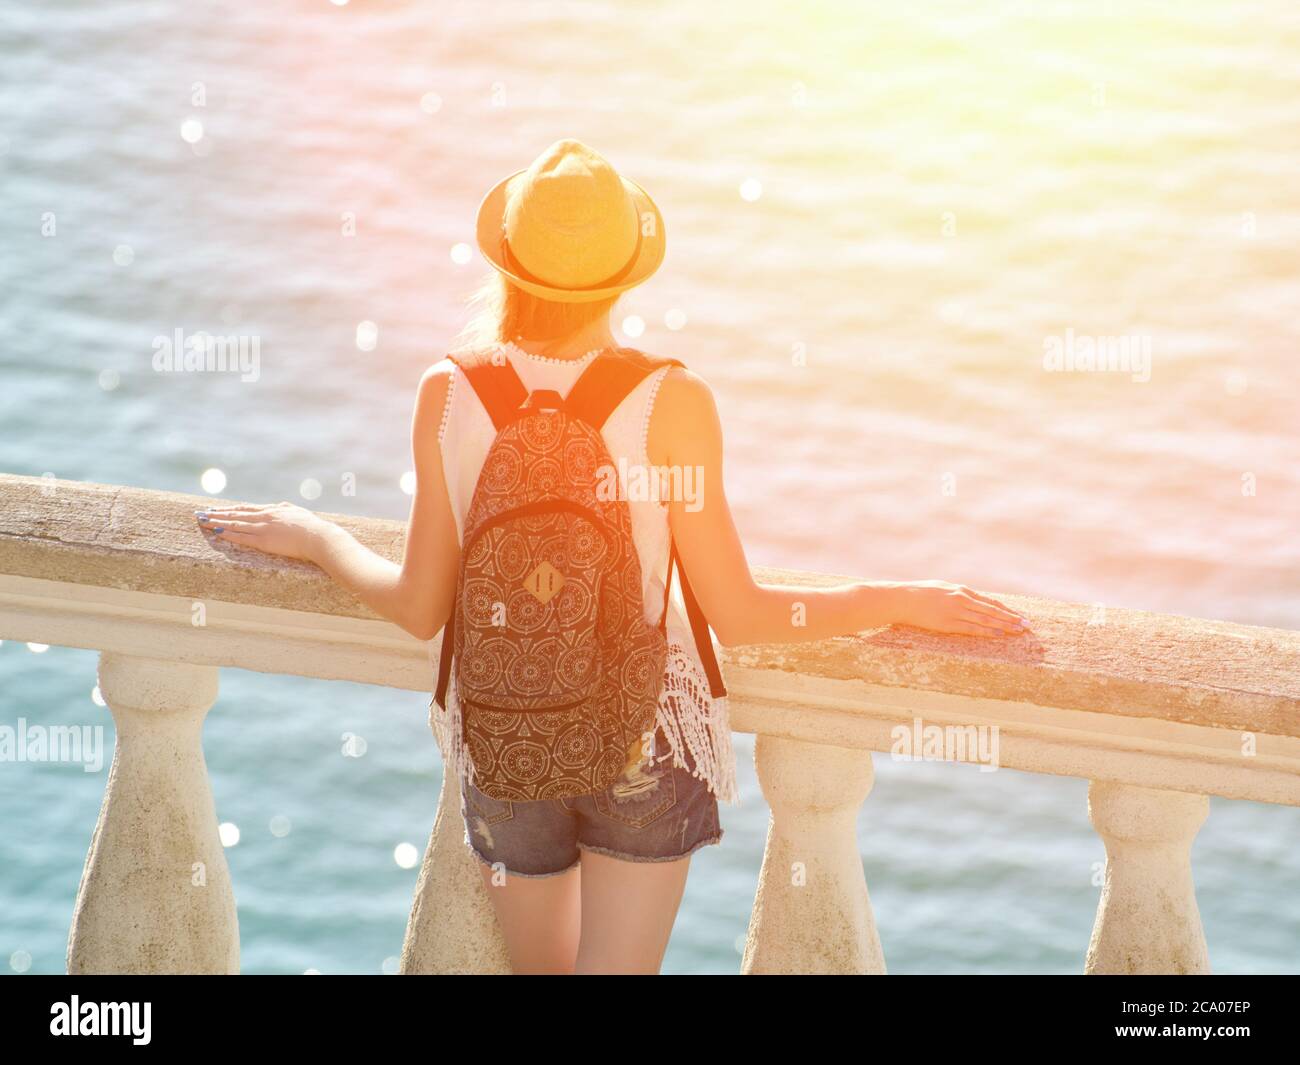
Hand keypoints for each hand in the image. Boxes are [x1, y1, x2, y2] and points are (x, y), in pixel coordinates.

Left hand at [194, 502, 333, 562]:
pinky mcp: (264, 540)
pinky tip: (216, 533)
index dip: (230, 509)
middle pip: (235, 514)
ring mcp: (263, 528)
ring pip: (234, 524)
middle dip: (216, 514)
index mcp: (273, 510)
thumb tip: (281, 505)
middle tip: (200, 513)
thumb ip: (287, 508)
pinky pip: (241, 537)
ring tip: (202, 521)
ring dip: (216, 522)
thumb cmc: (313, 527)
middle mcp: (265, 516)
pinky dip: (228, 534)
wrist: (319, 537)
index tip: (217, 509)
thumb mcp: (298, 512)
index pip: (246, 509)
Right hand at [891, 580, 1026, 636]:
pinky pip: (971, 628)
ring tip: (1019, 631)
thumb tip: (967, 599)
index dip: (1006, 610)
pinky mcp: (947, 623)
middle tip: (1028, 625)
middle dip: (1012, 618)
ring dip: (1004, 625)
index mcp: (961, 590)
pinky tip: (999, 635)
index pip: (990, 602)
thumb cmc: (918, 593)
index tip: (1020, 616)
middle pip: (993, 610)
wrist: (902, 598)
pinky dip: (987, 631)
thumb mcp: (941, 588)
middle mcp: (962, 599)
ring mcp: (955, 611)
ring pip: (986, 619)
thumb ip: (956, 594)